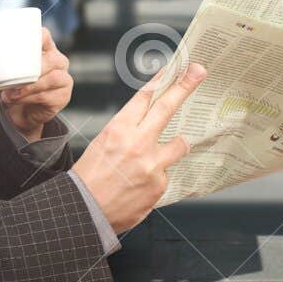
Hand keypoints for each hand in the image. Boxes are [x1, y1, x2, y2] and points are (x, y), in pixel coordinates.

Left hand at [0, 28, 72, 140]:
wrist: (20, 114)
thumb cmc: (13, 88)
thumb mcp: (6, 73)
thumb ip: (0, 63)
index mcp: (45, 50)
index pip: (45, 36)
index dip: (38, 36)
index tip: (24, 40)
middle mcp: (58, 62)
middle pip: (53, 59)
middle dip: (36, 67)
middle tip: (17, 77)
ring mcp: (64, 79)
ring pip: (53, 78)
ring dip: (30, 86)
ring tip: (11, 94)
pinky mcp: (63, 96)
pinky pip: (48, 95)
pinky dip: (31, 98)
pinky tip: (19, 100)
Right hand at [71, 63, 203, 233]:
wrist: (83, 212)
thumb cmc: (88, 177)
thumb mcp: (101, 143)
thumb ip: (127, 131)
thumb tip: (149, 122)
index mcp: (118, 129)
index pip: (145, 97)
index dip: (162, 80)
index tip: (175, 69)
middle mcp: (138, 143)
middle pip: (167, 108)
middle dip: (185, 87)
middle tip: (199, 72)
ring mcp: (152, 165)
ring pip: (179, 144)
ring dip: (177, 144)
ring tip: (160, 154)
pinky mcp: (159, 185)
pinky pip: (166, 174)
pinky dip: (156, 177)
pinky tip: (139, 186)